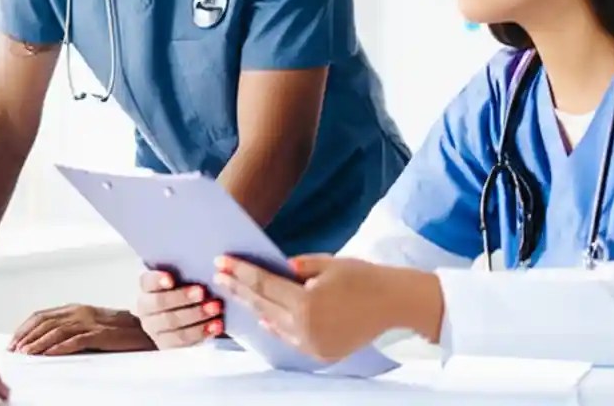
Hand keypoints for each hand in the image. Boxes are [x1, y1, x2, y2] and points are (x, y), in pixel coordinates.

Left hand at [9, 303, 154, 355]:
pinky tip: (48, 355)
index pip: (41, 315)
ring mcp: (91, 322)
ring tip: (26, 354)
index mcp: (75, 309)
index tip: (12, 343)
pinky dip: (59, 348)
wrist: (147, 332)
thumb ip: (70, 331)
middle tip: (13, 351)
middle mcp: (81, 311)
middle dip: (26, 337)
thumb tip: (44, 344)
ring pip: (57, 331)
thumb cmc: (118, 333)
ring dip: (38, 343)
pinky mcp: (102, 334)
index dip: (24, 329)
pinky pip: (76, 340)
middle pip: (45, 322)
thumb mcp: (90, 327)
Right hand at [134, 270, 223, 348]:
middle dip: (181, 298)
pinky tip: (216, 325)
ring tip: (215, 308)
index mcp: (147, 287)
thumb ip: (187, 269)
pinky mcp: (168, 345)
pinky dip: (202, 333)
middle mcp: (146, 309)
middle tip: (202, 292)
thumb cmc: (186, 286)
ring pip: (172, 325)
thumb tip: (210, 261)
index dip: (157, 280)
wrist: (187, 310)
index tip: (170, 279)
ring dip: (195, 315)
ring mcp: (155, 329)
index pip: (147, 282)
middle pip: (159, 305)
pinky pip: (183, 342)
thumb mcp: (184, 275)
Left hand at [213, 254, 443, 361]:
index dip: (239, 272)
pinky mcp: (319, 353)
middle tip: (219, 275)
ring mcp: (311, 344)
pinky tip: (261, 315)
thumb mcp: (327, 263)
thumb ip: (297, 266)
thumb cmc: (362, 277)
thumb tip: (273, 268)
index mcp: (305, 303)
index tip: (221, 262)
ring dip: (252, 306)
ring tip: (235, 292)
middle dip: (238, 288)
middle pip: (261, 304)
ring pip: (272, 322)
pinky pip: (288, 337)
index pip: (262, 284)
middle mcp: (304, 328)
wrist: (394, 303)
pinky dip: (274, 325)